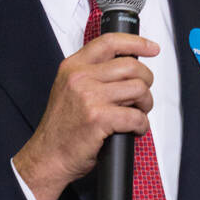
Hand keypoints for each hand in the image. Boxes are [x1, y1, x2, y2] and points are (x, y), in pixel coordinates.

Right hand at [13, 33, 159, 199]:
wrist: (47, 157)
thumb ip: (91, 75)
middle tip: (142, 96)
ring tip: (137, 114)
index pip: (110, 42)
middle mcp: (80, 77)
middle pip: (131, 66)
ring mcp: (89, 97)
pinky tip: (134, 129)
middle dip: (146, 82)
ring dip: (145, 104)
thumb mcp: (69, 90)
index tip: (151, 48)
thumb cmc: (61, 129)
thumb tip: (126, 68)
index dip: (136, 43)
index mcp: (73, 67)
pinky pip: (136, 116)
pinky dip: (141, 125)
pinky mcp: (98, 118)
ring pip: (138, 89)